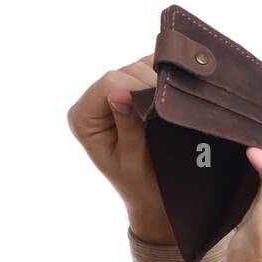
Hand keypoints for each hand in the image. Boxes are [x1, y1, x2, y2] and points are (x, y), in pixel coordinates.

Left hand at [66, 54, 174, 244]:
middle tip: (172, 110)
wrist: (154, 194)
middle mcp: (93, 101)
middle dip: (151, 86)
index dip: (137, 88)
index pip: (108, 84)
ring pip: (140, 66)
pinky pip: (151, 67)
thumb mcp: (133, 160)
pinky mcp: (134, 86)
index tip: (160, 107)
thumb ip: (127, 127)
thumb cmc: (141, 184)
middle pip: (125, 71)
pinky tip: (178, 90)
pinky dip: (167, 74)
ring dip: (161, 81)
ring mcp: (114, 91)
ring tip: (176, 106)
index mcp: (83, 119)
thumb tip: (120, 93)